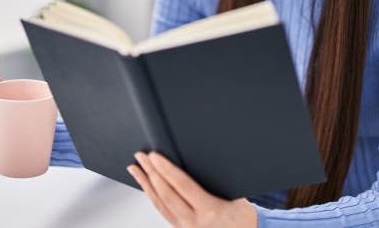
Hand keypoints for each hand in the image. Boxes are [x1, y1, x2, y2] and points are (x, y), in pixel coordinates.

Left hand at [127, 151, 256, 227]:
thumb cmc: (243, 219)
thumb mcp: (239, 198)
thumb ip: (219, 182)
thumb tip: (205, 160)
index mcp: (210, 210)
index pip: (182, 185)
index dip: (166, 169)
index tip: (155, 156)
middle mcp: (194, 222)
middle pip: (166, 194)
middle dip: (151, 172)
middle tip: (141, 156)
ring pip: (160, 204)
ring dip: (146, 184)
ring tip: (136, 168)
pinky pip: (162, 212)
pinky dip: (152, 197)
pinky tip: (147, 186)